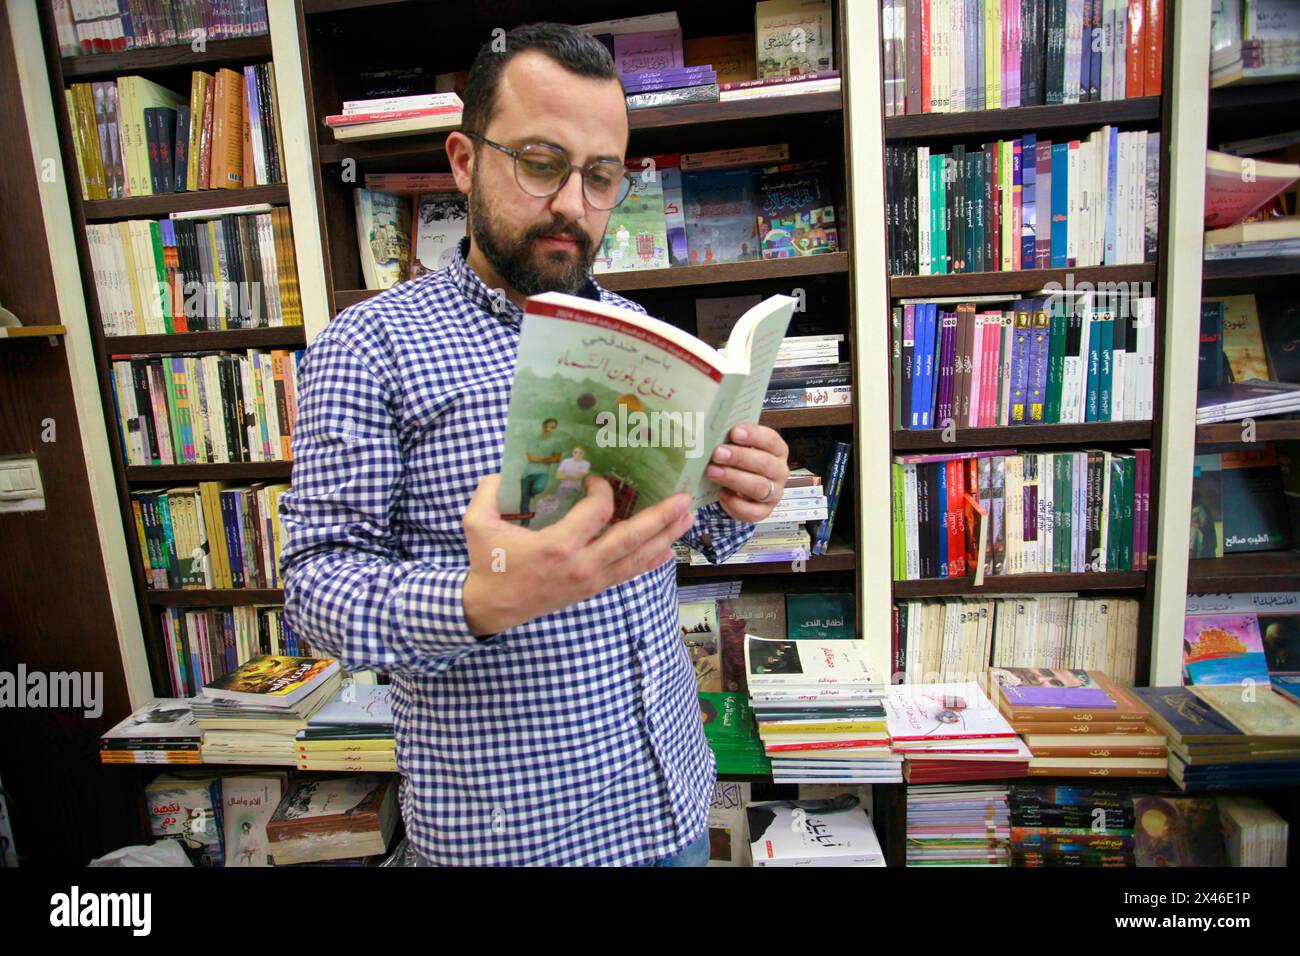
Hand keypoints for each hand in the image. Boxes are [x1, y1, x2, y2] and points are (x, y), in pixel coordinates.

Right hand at [461, 474, 694, 634]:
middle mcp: (582, 565)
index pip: (597, 512)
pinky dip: (651, 561)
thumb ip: (488, 490)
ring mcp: (591, 580)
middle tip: (684, 498)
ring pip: (637, 558)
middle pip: (632, 538)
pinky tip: (669, 550)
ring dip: (666, 537)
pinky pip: (628, 574)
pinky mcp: (593, 589)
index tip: (598, 479)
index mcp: (558, 545)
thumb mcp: (477, 523)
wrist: (491, 608)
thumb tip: (503, 468)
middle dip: (661, 517)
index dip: (603, 490)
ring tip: (688, 518)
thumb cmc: (487, 563)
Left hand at [706, 424, 789, 521]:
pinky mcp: (764, 511)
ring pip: (759, 487)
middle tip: (718, 453)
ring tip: (712, 472)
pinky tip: (721, 494)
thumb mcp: (737, 448)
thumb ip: (730, 441)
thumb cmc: (739, 462)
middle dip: (739, 457)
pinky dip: (735, 504)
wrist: (739, 488)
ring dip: (734, 478)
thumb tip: (711, 435)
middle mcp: (780, 471)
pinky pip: (752, 511)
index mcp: (777, 450)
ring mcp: (774, 493)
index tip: (734, 432)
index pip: (770, 440)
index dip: (753, 435)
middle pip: (764, 464)